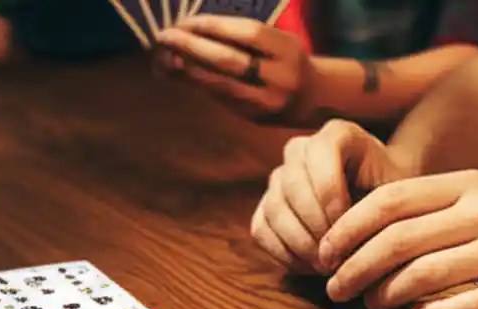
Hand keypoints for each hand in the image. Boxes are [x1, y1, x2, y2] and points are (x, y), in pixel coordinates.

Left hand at [155, 16, 313, 124]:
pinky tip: (180, 72)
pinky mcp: (255, 117)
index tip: (185, 21)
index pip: (247, 33)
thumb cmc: (287, 60)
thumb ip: (243, 37)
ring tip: (164, 55)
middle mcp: (281, 77)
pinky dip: (198, 83)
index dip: (214, 26)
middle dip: (192, 47)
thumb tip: (194, 30)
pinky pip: (221, 97)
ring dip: (187, 68)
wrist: (314, 98)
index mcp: (287, 49)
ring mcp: (268, 101)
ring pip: (220, 83)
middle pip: (229, 61)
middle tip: (165, 36)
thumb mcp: (277, 41)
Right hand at [250, 120, 404, 272]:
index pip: (321, 157)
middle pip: (293, 186)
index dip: (331, 195)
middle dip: (315, 226)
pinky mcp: (265, 206)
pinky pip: (261, 229)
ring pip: (274, 209)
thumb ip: (377, 203)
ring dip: (299, 244)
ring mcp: (279, 177)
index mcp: (336, 134)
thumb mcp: (397, 190)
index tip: (348, 228)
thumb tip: (347, 237)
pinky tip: (309, 266)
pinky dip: (282, 253)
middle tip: (337, 255)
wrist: (379, 200)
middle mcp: (300, 149)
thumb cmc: (392, 195)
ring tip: (326, 265)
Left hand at [319, 170, 477, 308]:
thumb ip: (436, 210)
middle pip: (397, 239)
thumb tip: (370, 236)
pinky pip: (470, 305)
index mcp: (469, 185)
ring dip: (386, 294)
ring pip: (425, 274)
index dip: (347, 229)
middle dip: (353, 267)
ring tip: (369, 305)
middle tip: (333, 288)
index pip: (390, 201)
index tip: (322, 253)